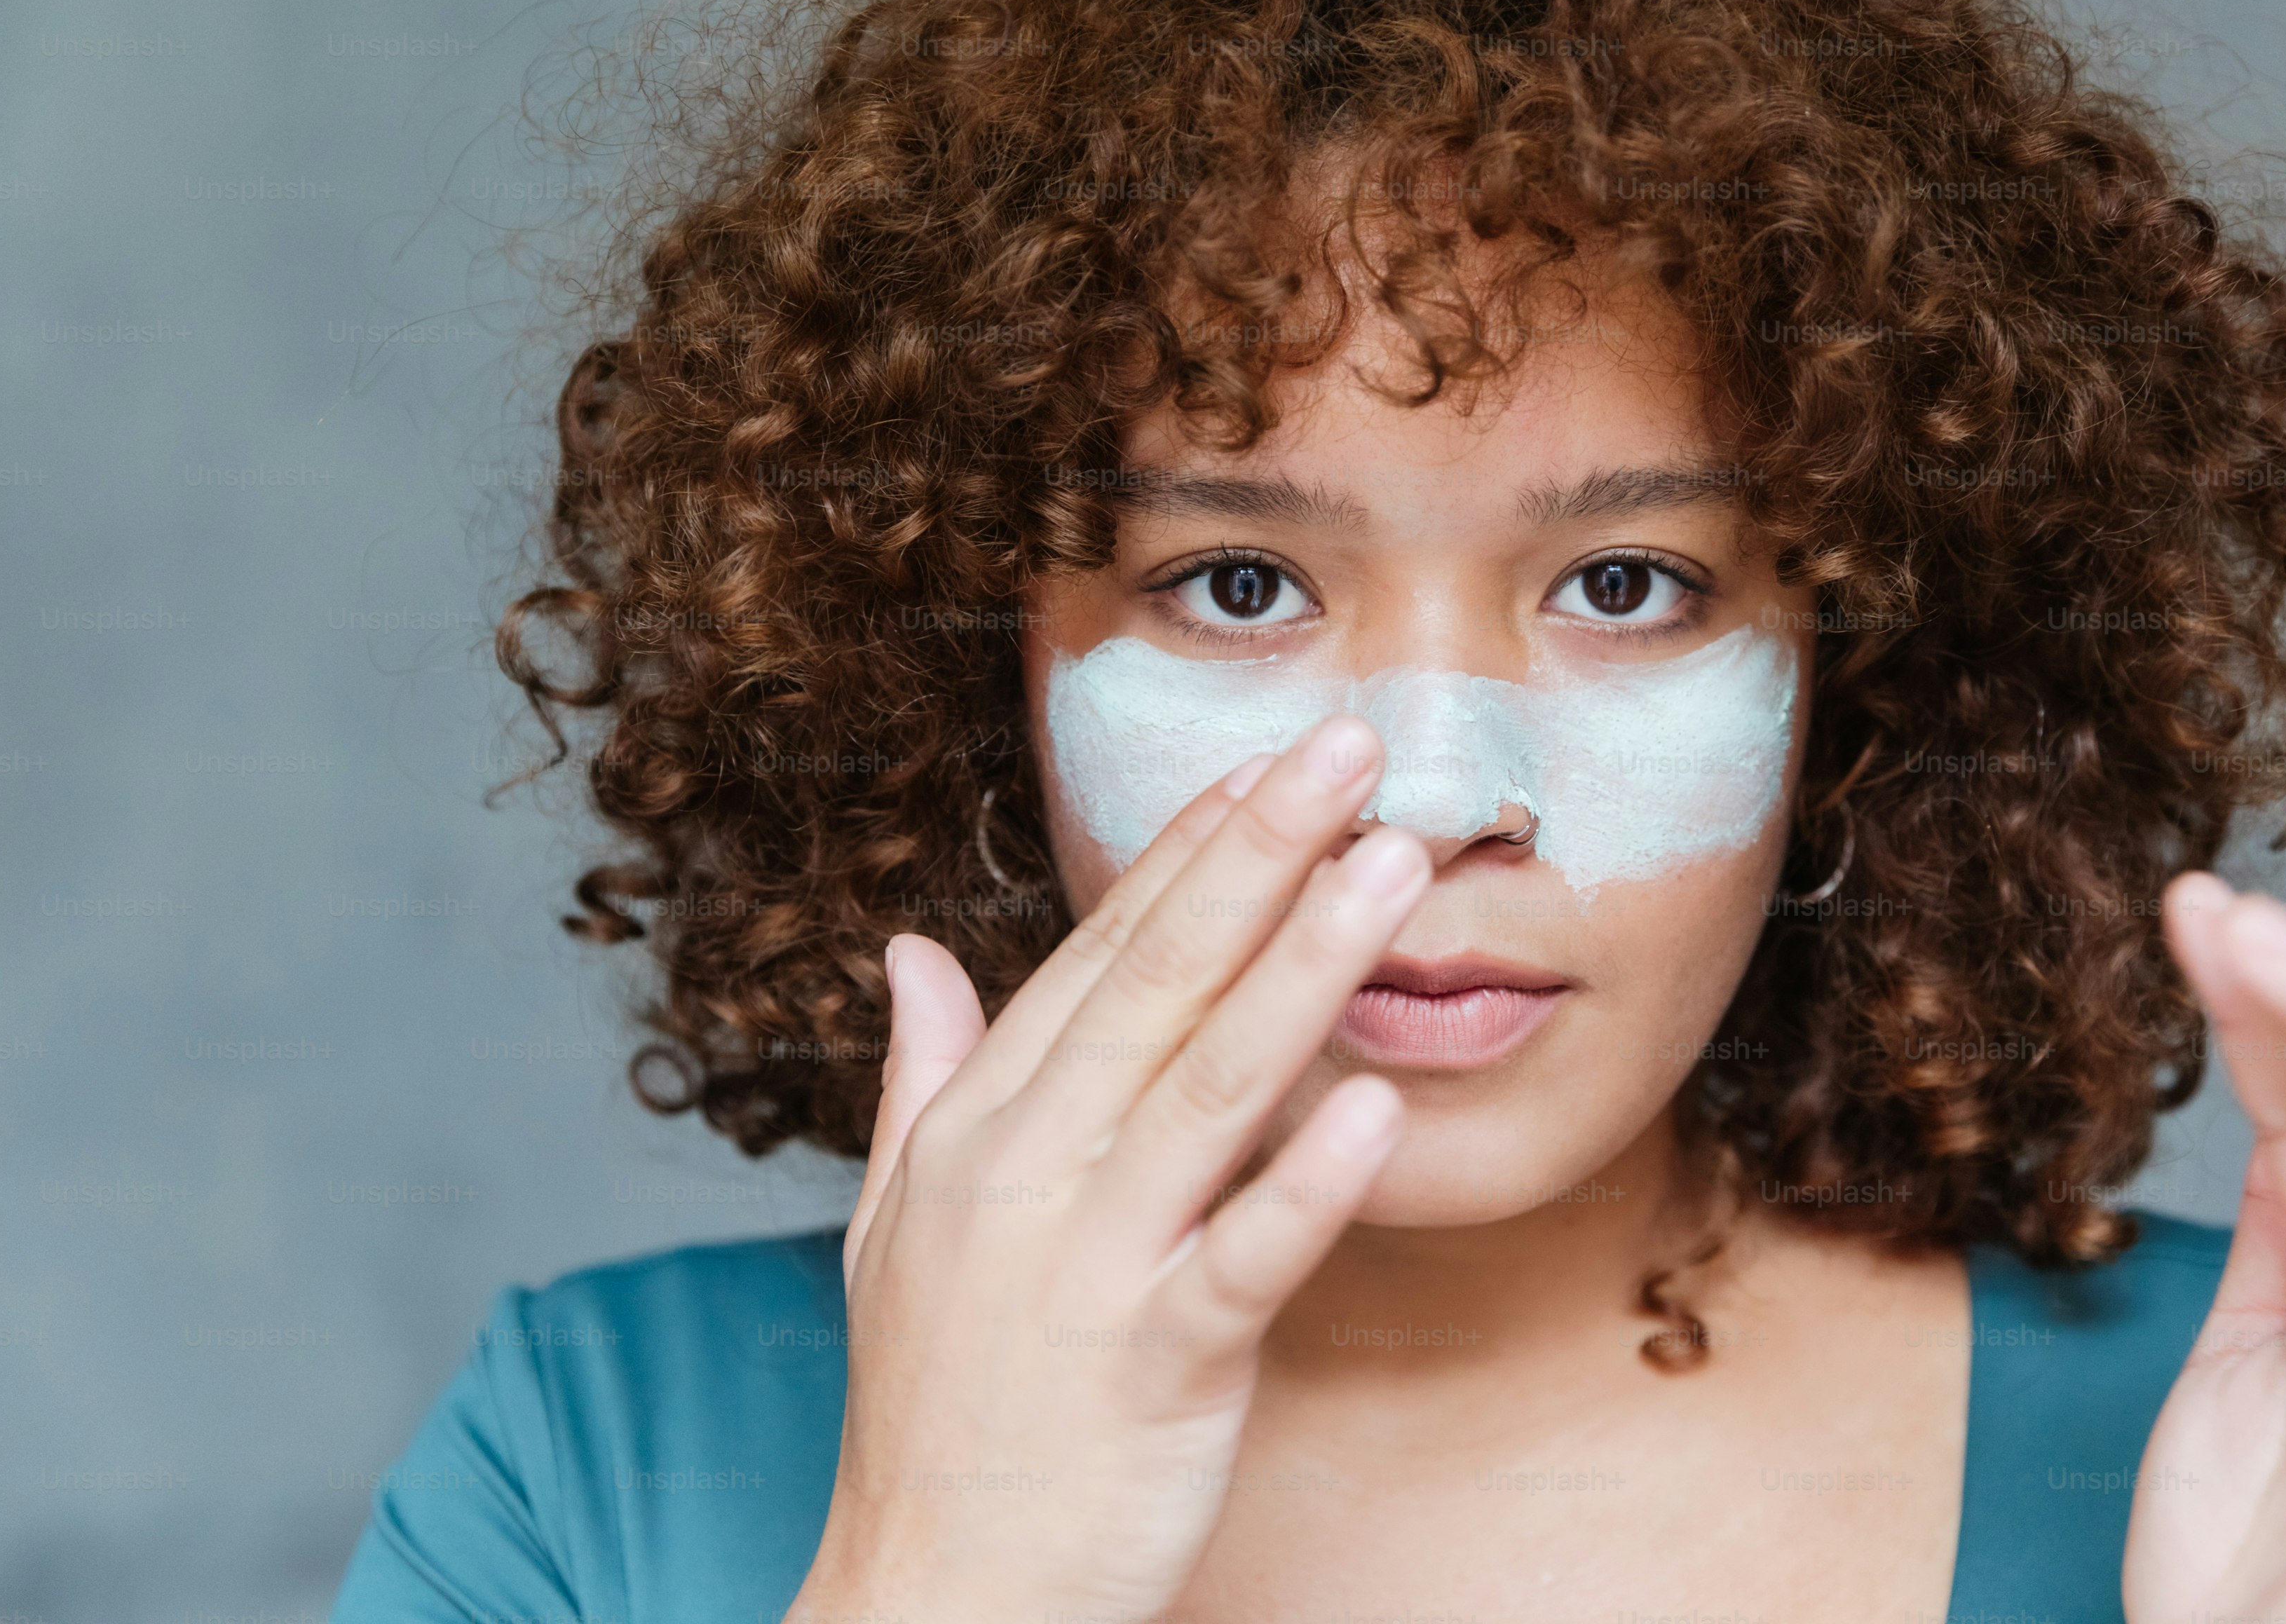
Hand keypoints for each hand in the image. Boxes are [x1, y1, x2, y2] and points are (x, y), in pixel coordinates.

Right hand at [785, 716, 1431, 1623]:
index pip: (1099, 959)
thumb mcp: (893, 1228)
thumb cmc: (934, 1409)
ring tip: (1392, 868)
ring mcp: (1090, 1265)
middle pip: (1160, 986)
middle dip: (1260, 855)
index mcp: (978, 1129)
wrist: (928, 1596)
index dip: (1189, 854)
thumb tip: (910, 952)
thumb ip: (919, 1078)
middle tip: (1349, 746)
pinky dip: (1309, 1179)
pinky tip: (1376, 1099)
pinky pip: (1245, 1257)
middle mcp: (1027, 1172)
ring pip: (1209, 1087)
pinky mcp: (1155, 1364)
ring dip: (1305, 967)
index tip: (1265, 763)